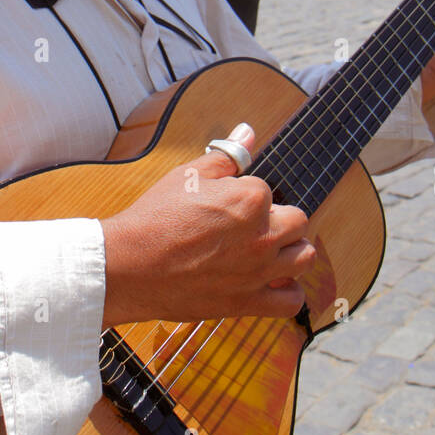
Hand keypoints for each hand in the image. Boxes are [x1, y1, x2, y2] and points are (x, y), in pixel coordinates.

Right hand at [101, 123, 315, 325]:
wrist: (129, 266)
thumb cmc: (155, 217)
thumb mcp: (188, 175)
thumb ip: (227, 155)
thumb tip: (249, 132)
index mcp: (250, 199)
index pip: (267, 189)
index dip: (245, 194)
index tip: (222, 204)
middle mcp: (263, 236)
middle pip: (297, 222)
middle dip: (277, 219)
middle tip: (248, 225)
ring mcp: (259, 272)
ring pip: (305, 257)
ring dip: (292, 250)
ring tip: (268, 250)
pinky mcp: (248, 302)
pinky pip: (292, 301)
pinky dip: (288, 291)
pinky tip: (272, 282)